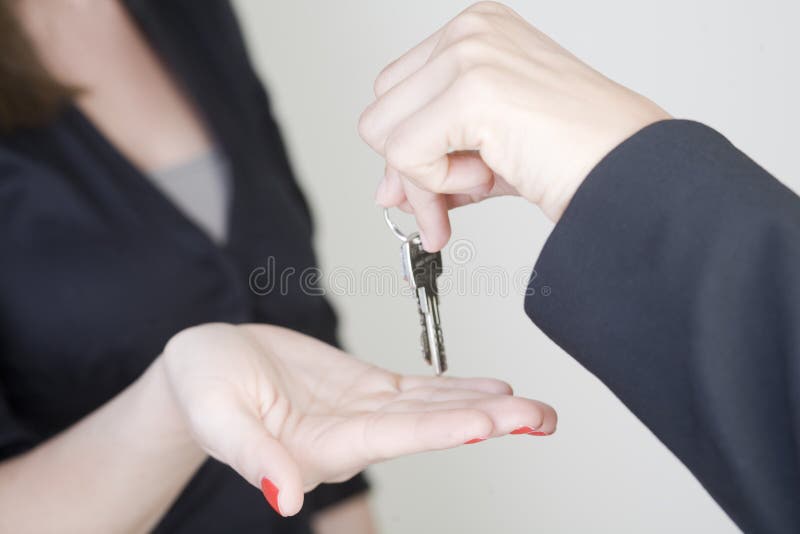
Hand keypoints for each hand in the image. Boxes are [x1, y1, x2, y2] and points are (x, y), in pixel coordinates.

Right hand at [161, 323, 555, 516]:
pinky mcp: (363, 388)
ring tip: (534, 407)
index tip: (491, 423)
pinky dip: (455, 388)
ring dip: (484, 407)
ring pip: (432, 407)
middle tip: (542, 417)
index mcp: (321, 447)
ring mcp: (362, 411)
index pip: (394, 439)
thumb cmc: (202, 389)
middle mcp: (353, 435)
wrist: (205, 367)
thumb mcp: (218, 417)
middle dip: (486, 423)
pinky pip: (417, 389)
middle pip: (428, 427)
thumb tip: (283, 498)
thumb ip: (253, 456)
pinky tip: (491, 389)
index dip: (442, 429)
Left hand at [358, 1, 669, 250]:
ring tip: (487, 176)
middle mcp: (470, 32)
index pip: (396, 94)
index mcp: (476, 33)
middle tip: (455, 197)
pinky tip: (491, 174)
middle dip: (412, 171)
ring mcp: (470, 53)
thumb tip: (386, 191)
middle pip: (381, 113)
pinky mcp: (472, 89)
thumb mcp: (487, 153)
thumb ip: (433, 160)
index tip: (438, 187)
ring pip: (384, 134)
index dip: (410, 150)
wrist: (631, 172)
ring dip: (429, 179)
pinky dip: (440, 185)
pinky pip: (406, 154)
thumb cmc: (578, 156)